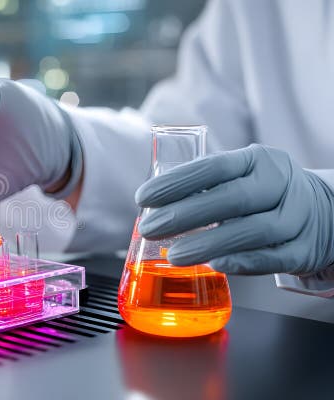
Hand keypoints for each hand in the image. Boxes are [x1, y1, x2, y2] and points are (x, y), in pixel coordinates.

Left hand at [136, 144, 333, 274]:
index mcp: (258, 160)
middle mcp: (280, 184)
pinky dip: (244, 262)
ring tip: (175, 255)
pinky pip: (273, 258)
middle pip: (232, 199)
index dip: (177, 182)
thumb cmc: (264, 193)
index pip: (214, 167)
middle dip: (185, 215)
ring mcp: (296, 217)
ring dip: (209, 244)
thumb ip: (206, 186)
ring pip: (252, 231)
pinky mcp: (304, 249)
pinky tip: (217, 265)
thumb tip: (152, 206)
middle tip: (150, 228)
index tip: (143, 197)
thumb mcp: (242, 176)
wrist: (324, 210)